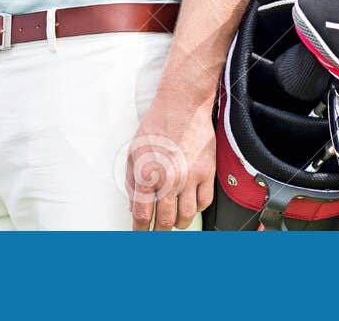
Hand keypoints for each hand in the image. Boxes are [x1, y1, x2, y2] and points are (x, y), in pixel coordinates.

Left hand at [127, 92, 216, 229]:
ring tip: (174, 222)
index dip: (141, 229)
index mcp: (147, 174)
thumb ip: (132, 181)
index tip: (141, 233)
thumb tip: (133, 205)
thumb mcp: (134, 151)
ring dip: (179, 223)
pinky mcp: (206, 172)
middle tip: (157, 232)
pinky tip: (189, 206)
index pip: (143, 214)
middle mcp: (169, 178)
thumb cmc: (157, 125)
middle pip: (165, 219)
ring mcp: (189, 177)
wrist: (182, 105)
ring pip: (186, 216)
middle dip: (159, 230)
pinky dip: (196, 209)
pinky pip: (204, 202)